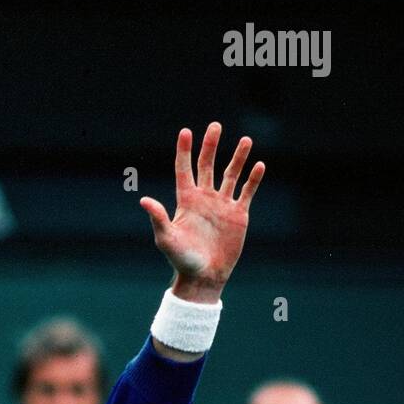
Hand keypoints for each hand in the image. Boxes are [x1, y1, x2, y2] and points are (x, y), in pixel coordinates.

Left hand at [140, 123, 264, 299]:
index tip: (186, 131)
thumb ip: (158, 218)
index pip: (184, 169)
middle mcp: (204, 198)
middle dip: (211, 145)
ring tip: (246, 140)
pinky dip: (253, 179)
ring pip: (231, 174)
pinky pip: (246, 192)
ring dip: (238, 158)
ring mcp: (222, 205)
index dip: (185, 151)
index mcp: (186, 200)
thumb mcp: (166, 239)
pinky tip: (259, 165)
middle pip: (207, 165)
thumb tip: (144, 200)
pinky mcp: (238, 215)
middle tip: (215, 126)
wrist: (204, 277)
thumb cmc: (182, 260)